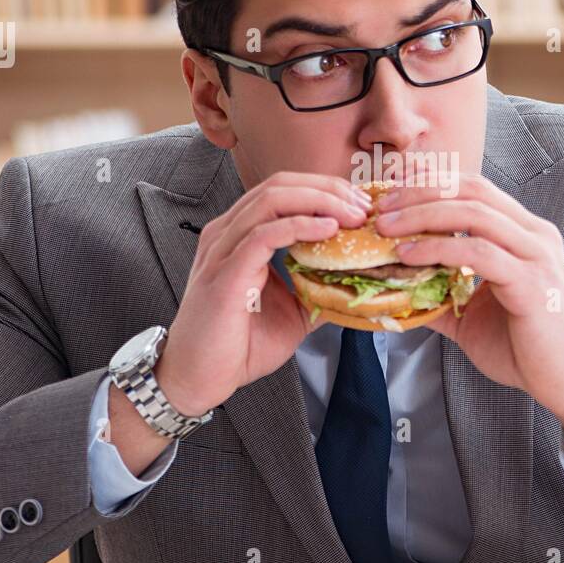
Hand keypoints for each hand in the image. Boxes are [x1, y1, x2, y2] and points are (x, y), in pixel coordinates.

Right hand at [156, 172, 372, 412]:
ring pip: (272, 200)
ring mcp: (223, 249)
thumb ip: (317, 288)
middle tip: (363, 206)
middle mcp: (227, 232)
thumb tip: (356, 283)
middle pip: (280, 185)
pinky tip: (327, 229)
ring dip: (319, 202)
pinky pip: (264, 234)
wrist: (201, 377)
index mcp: (240, 235)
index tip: (360, 205)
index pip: (284, 190)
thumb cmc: (237, 345)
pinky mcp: (226, 271)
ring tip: (352, 215)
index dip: (325, 189)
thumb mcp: (292, 310)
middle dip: (327, 189)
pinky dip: (300, 225)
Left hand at [375, 172, 563, 427]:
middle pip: (471, 191)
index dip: (432, 184)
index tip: (392, 192)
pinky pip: (477, 253)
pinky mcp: (531, 282)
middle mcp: (534, 235)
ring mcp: (536, 256)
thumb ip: (442, 296)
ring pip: (473, 214)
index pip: (475, 191)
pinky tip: (409, 254)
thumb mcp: (473, 315)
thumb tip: (398, 291)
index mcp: (525, 235)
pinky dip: (438, 249)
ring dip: (422, 214)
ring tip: (386, 226)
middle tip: (381, 205)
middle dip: (421, 191)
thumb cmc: (528, 350)